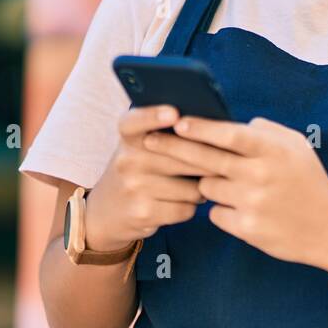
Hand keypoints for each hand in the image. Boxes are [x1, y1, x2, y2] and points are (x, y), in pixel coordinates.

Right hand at [87, 105, 215, 250]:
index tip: (174, 114)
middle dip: (210, 160)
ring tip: (195, 184)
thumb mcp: (140, 147)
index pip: (136, 121)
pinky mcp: (143, 213)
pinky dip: (191, 206)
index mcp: (128, 137)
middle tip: (222, 160)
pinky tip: (182, 202)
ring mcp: (134, 187)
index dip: (154, 116)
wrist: (105, 212)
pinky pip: (187, 208)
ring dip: (202, 188)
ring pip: (192, 186)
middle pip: (184, 156)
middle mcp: (127, 159)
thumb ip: (166, 133)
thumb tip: (212, 129)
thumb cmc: (138, 170)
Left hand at [143, 115, 327, 272]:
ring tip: (231, 184)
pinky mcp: (246, 228)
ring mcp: (252, 203)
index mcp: (273, 150)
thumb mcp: (298, 146)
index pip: (229, 134)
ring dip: (209, 183)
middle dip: (174, 148)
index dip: (200, 127)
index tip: (176, 120)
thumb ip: (266, 130)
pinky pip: (215, 213)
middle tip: (150, 141)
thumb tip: (233, 123)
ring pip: (207, 187)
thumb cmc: (310, 181)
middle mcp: (260, 175)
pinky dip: (222, 208)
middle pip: (206, 159)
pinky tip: (241, 208)